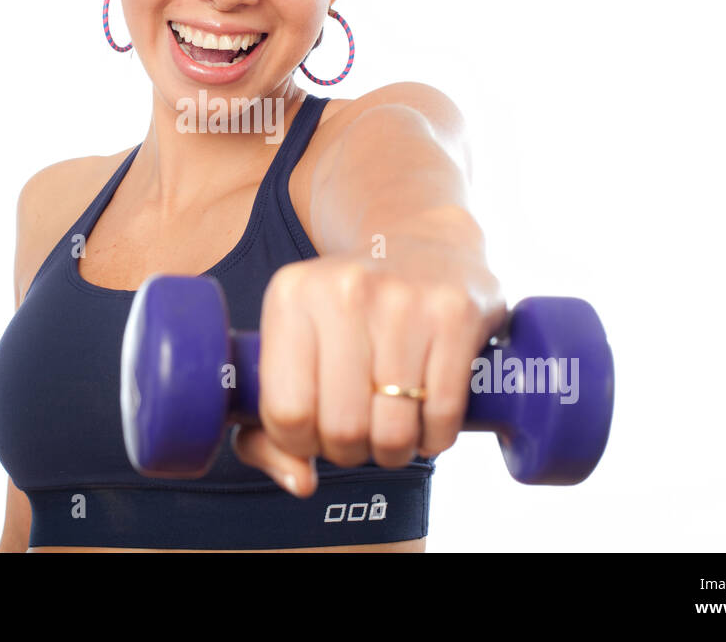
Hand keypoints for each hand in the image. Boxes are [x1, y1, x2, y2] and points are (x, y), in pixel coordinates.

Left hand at [231, 243, 506, 496]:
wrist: (424, 243)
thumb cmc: (348, 315)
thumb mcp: (295, 346)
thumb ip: (269, 427)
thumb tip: (301, 482)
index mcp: (290, 295)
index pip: (285, 413)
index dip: (300, 442)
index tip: (315, 430)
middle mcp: (344, 290)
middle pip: (341, 429)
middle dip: (350, 451)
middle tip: (359, 431)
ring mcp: (403, 301)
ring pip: (393, 433)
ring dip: (394, 450)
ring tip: (392, 426)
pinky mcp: (456, 315)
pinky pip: (442, 419)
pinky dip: (434, 438)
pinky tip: (427, 416)